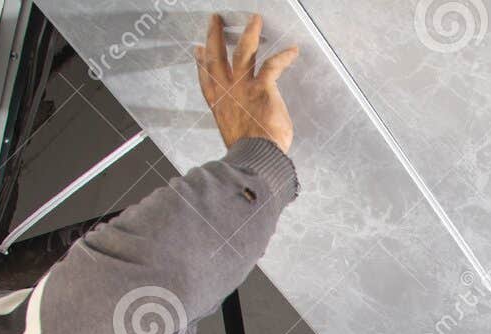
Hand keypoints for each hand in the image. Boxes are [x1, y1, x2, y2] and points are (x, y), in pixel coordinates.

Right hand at [195, 13, 298, 153]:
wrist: (255, 157)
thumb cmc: (248, 151)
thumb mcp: (233, 134)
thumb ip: (234, 121)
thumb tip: (242, 124)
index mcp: (219, 105)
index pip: (206, 79)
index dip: (200, 63)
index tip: (197, 49)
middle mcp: (227, 92)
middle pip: (216, 57)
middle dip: (215, 36)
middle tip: (215, 20)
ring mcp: (243, 88)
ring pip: (243, 52)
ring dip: (249, 34)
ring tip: (254, 20)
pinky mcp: (261, 88)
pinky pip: (272, 65)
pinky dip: (284, 57)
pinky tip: (293, 50)